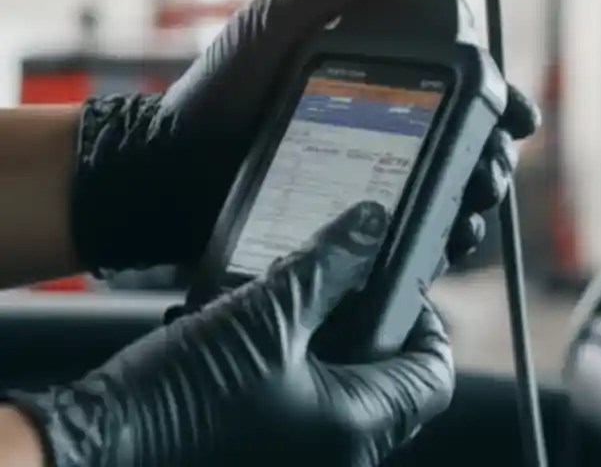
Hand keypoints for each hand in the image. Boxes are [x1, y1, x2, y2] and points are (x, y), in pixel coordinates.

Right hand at [4, 203, 452, 466]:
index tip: (398, 284)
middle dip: (372, 326)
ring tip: (296, 300)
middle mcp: (343, 454)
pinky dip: (299, 368)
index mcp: (359, 426)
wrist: (97, 446)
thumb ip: (329, 266)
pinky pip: (309, 409)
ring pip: (349, 394)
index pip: (435, 375)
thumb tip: (373, 225)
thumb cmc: (182, 394)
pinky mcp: (268, 452)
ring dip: (331, 343)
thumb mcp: (266, 313)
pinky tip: (261, 333)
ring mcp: (305, 458)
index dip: (427, 323)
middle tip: (344, 283)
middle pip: (395, 383)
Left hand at [70, 0, 538, 272]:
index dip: (503, 99)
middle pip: (471, 144)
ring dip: (476, 201)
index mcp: (382, 79)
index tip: (519, 115)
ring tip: (469, 208)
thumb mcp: (270, 26)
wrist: (164, 174)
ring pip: (452, 193)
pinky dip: (442, 241)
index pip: (462, 86)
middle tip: (489, 169)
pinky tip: (445, 240)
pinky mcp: (357, 230)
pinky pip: (416, 236)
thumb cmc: (213, 94)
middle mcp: (389, 130)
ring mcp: (375, 182)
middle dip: (496, 158)